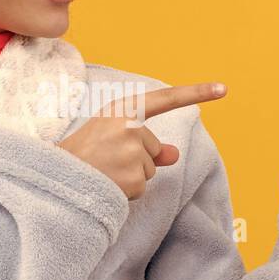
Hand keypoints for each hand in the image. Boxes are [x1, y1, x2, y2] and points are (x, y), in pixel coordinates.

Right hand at [58, 82, 227, 198]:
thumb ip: (146, 144)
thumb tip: (175, 154)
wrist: (54, 179)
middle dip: (137, 159)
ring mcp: (133, 152)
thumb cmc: (80, 155)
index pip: (165, 99)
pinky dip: (127, 192)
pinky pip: (142, 188)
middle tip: (105, 161)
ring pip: (149, 171)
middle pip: (154, 149)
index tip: (224, 88)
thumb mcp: (110, 138)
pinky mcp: (134, 178)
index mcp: (121, 109)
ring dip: (130, 176)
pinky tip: (106, 185)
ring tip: (103, 172)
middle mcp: (129, 127)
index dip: (196, 92)